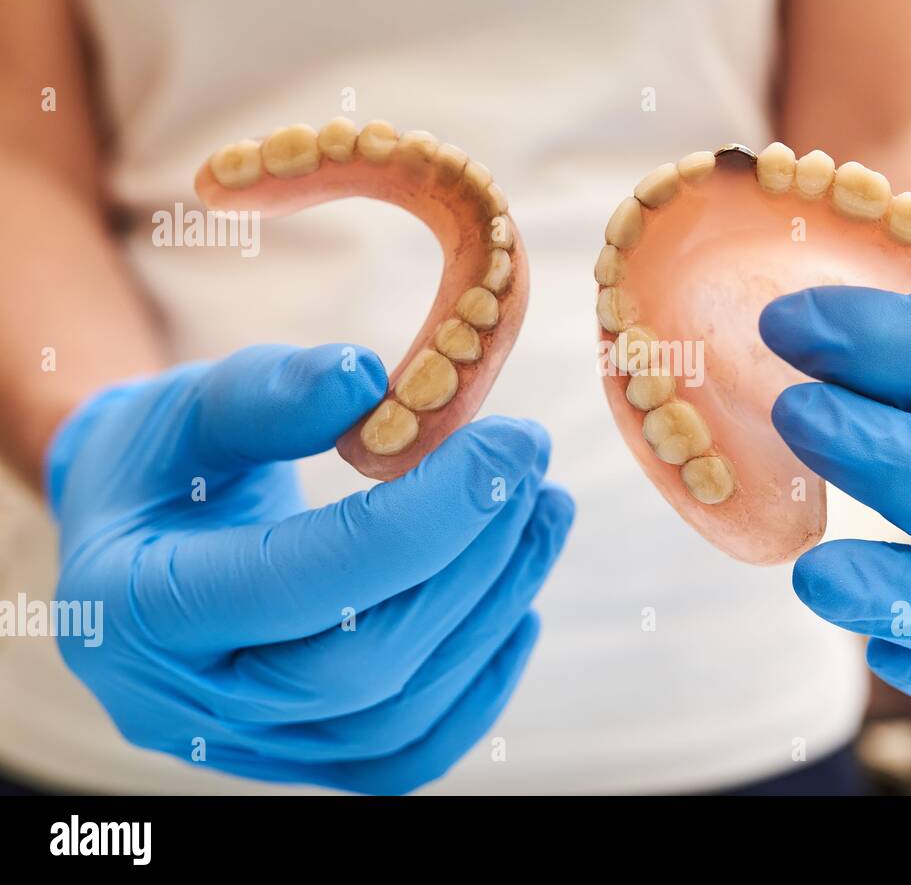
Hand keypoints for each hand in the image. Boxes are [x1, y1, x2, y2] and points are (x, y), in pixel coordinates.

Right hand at [45, 343, 572, 791]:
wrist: (134, 540)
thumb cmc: (166, 463)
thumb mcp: (189, 405)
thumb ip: (268, 392)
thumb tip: (367, 382)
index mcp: (135, 606)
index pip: (303, 580)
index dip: (423, 518)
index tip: (506, 448)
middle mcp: (182, 702)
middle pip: (361, 664)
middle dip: (472, 564)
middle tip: (533, 475)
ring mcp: (244, 747)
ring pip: (398, 714)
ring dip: (494, 611)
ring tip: (545, 513)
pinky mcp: (300, 758)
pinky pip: (405, 751)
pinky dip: (478, 684)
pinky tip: (519, 602)